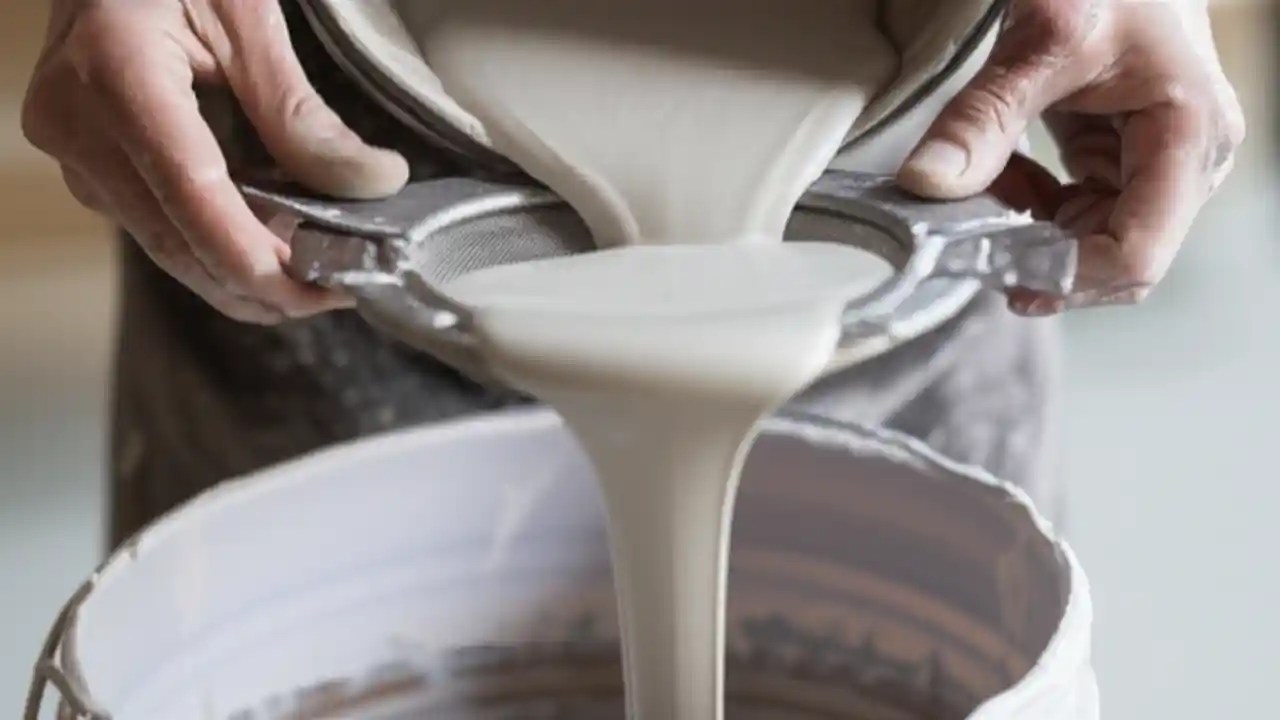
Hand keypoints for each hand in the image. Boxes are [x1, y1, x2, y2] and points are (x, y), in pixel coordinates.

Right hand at [22, 0, 409, 322]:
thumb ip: (300, 109)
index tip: (324, 289)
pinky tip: (271, 252)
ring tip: (314, 280)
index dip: (260, 262)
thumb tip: (373, 182)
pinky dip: (217, 248)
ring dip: (242, 278)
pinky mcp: (87, 166)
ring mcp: (73, 152)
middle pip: (178, 242)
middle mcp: (77, 125)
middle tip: (337, 293)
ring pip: (166, 248)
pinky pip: (158, 226)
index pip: (193, 197)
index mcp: (115, 73)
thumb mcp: (247, 16)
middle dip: (261, 286)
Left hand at [899, 0, 1245, 314]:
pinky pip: (1073, 210)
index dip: (1066, 277)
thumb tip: (925, 185)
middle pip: (1115, 257)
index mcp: (1188, 138)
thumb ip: (983, 115)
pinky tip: (998, 177)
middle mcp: (1187, 163)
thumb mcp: (1040, 38)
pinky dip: (1027, 206)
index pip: (1135, 253)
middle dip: (1042, 258)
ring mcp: (1157, 164)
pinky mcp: (1122, 159)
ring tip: (979, 200)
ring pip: (1089, 240)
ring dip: (1028, 233)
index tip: (996, 272)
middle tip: (971, 246)